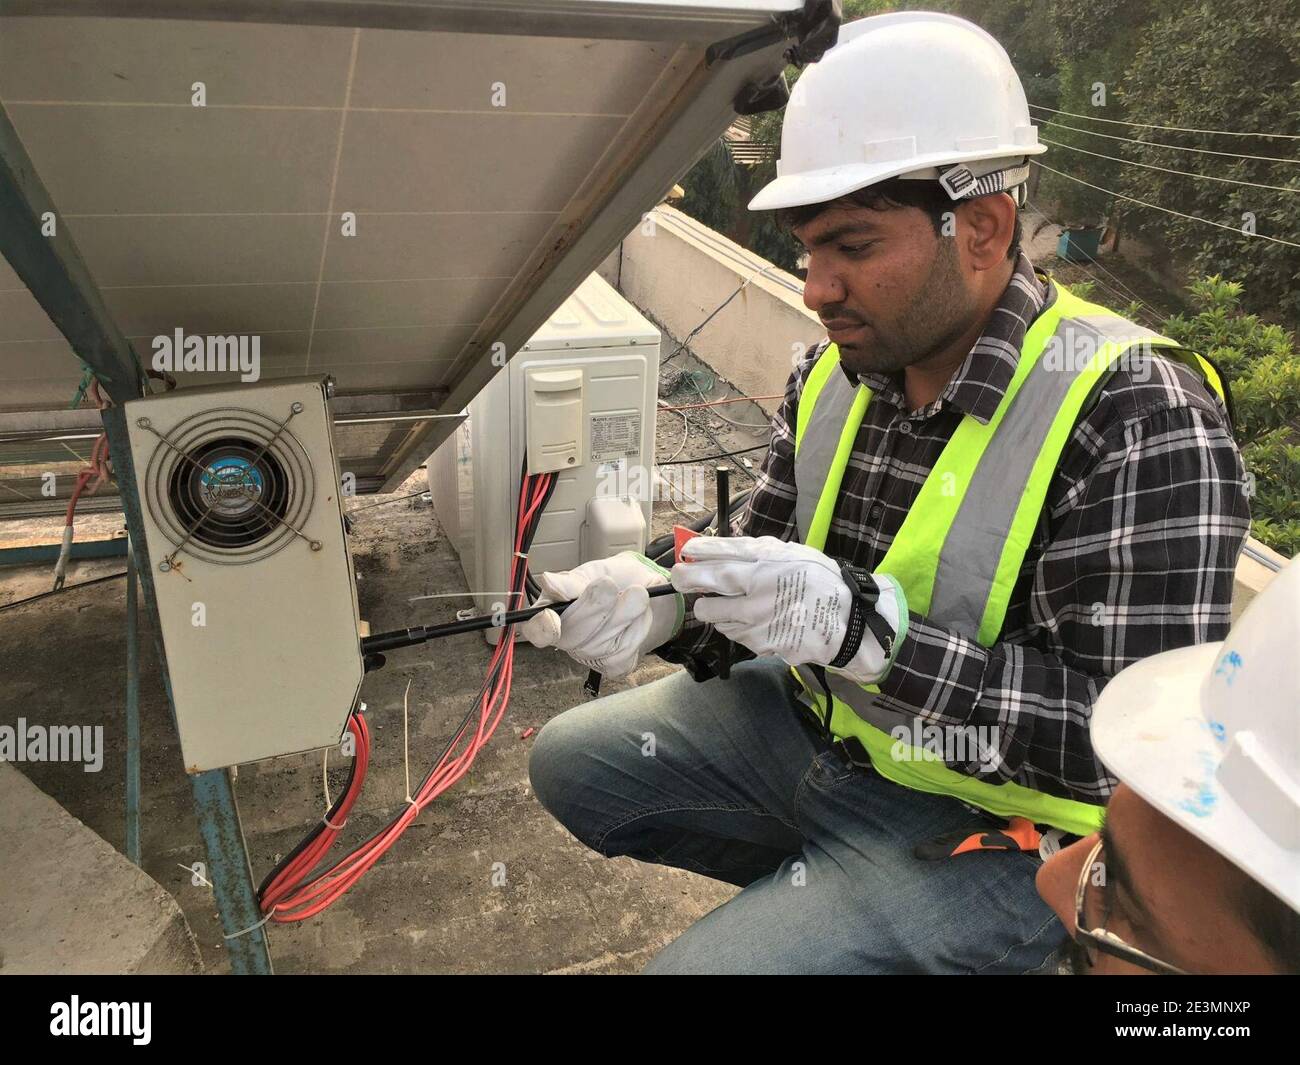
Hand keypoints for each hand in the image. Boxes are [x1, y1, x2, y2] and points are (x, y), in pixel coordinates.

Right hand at [518, 552, 683, 679]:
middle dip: (595, 608)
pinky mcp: (613, 666)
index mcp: (552, 612)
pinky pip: (622, 657)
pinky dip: (637, 631)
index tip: (552, 619)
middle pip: (571, 638)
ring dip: (624, 615)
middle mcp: (567, 638)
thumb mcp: (595, 571)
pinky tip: (638, 618)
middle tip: (610, 585)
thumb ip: (572, 581)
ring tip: (636, 593)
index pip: (534, 629)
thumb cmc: (616, 579)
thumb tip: (548, 582)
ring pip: (602, 646)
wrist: (649, 590)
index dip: (540, 628)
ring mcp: (589, 656)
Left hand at [669, 535, 904, 683]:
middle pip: (706, 596)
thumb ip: (751, 550)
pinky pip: (735, 634)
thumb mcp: (789, 552)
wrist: (846, 621)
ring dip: (716, 608)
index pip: (717, 563)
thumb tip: (711, 548)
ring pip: (716, 618)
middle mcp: (757, 597)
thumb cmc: (818, 581)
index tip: (683, 554)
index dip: (694, 559)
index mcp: (764, 569)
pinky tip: (754, 617)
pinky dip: (737, 625)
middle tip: (682, 580)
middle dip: (689, 586)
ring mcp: (758, 625)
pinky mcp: (761, 645)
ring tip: (735, 599)